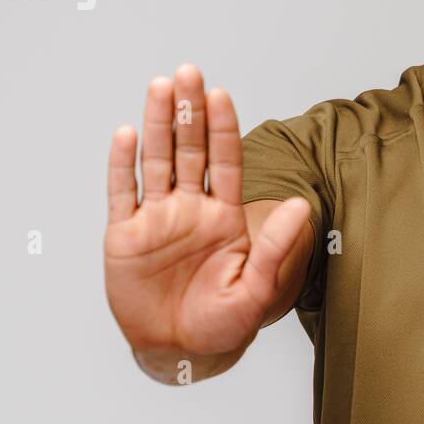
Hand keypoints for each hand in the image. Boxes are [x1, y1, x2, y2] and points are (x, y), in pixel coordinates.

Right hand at [103, 64, 311, 358]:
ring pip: (156, 161)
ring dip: (156, 124)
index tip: (220, 94)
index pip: (225, 161)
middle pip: (189, 149)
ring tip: (159, 87)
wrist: (180, 351)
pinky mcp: (125, 235)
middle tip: (187, 72)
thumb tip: (302, 206)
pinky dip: (122, 164)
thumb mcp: (256, 290)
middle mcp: (190, 208)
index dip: (223, 127)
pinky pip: (123, 193)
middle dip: (188, 111)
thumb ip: (275, 248)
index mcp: (224, 215)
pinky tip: (125, 134)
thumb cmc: (222, 324)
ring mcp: (157, 218)